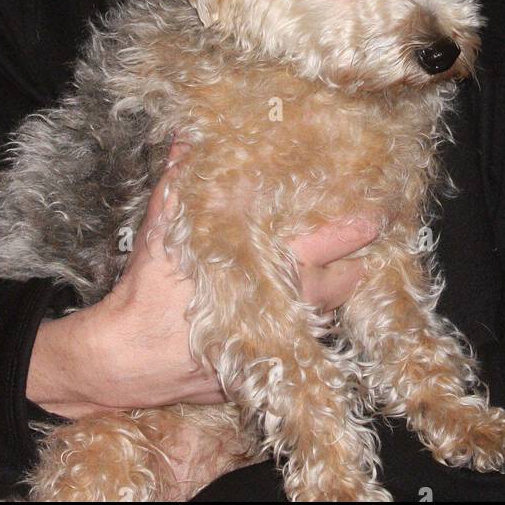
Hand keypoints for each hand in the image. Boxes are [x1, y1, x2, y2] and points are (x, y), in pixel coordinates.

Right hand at [26, 141, 378, 418]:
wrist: (128, 359)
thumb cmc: (152, 288)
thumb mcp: (163, 224)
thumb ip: (182, 177)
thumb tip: (190, 135)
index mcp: (270, 267)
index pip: (328, 241)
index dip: (355, 228)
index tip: (376, 215)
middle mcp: (284, 306)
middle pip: (341, 286)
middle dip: (356, 266)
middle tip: (367, 250)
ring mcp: (277, 343)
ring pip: (324, 319)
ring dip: (334, 299)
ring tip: (345, 278)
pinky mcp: (263, 368)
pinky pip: (299, 347)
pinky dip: (305, 330)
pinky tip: (302, 318)